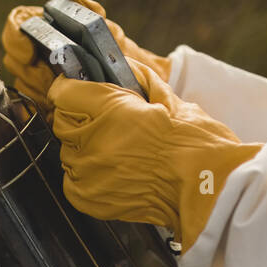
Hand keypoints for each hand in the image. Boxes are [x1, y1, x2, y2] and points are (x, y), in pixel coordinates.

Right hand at [1, 0, 172, 118]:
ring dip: (36, 86)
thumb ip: (83, 4)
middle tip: (48, 77)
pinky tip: (56, 102)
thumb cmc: (110, 46)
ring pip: (20, 80)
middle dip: (29, 70)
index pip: (14, 25)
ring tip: (57, 89)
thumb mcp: (100, 24)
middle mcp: (31, 47)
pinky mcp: (39, 93)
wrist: (121, 77)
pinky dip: (41, 101)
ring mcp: (33, 72)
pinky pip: (30, 99)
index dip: (15, 39)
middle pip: (12, 57)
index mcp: (41, 25)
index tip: (29, 52)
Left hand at [48, 64, 260, 251]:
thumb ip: (141, 82)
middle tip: (107, 125)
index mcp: (110, 108)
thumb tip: (126, 68)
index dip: (72, 90)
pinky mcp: (87, 198)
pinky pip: (72, 181)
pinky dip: (87, 177)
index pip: (63, 91)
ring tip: (118, 153)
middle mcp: (92, 140)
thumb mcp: (171, 100)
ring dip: (85, 150)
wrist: (206, 190)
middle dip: (80, 120)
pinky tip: (113, 174)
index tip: (79, 91)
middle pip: (61, 122)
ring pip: (67, 152)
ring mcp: (87, 171)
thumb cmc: (196, 147)